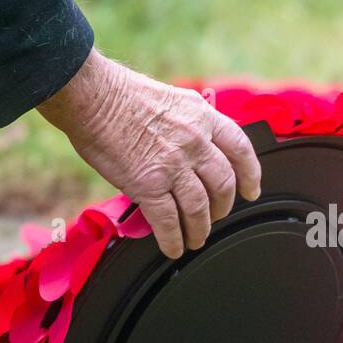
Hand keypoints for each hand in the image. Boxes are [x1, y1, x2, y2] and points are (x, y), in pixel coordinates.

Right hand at [38, 49, 260, 257]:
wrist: (91, 95)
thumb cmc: (122, 94)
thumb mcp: (173, 100)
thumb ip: (191, 125)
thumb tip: (197, 151)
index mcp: (203, 117)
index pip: (240, 149)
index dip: (250, 175)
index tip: (251, 190)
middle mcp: (195, 142)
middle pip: (223, 184)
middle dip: (223, 207)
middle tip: (216, 217)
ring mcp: (173, 165)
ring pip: (199, 208)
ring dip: (199, 229)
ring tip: (195, 239)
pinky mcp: (148, 185)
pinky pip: (168, 221)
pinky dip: (173, 239)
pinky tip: (173, 248)